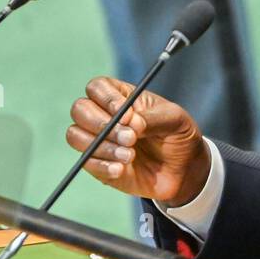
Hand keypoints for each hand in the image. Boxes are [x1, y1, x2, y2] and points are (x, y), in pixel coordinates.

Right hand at [65, 76, 211, 206]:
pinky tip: (122, 169)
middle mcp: (104, 115)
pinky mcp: (98, 163)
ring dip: (102, 147)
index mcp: (122, 96)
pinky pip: (86, 161)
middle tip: (130, 138)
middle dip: (101, 124)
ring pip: (76, 136)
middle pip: (80, 109)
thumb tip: (130, 123)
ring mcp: (98, 140)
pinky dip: (102, 165)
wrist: (184, 170)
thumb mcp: (175, 121)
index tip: (126, 115)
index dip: (106, 99)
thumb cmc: (178, 136)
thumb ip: (153, 119)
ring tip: (130, 156)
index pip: (98, 87)